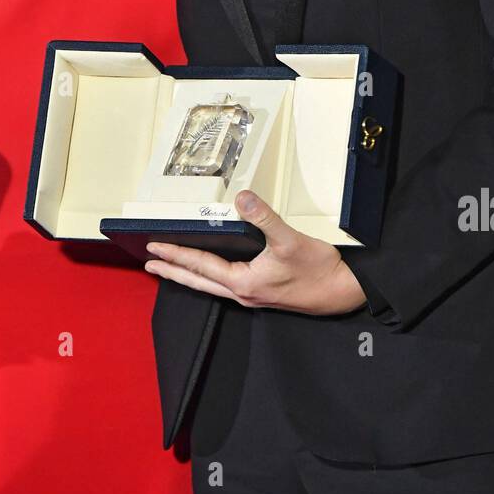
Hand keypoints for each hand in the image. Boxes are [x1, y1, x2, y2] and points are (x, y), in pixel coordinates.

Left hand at [145, 190, 367, 314]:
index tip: (153, 249)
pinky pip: (226, 286)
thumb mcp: (289, 240)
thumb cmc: (318, 270)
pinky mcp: (264, 293)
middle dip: (173, 271)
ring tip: (172, 269)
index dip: (176, 255)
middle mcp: (243, 292)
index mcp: (243, 282)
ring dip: (189, 276)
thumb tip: (241, 199)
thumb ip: (264, 218)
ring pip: (211, 286)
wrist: (343, 292)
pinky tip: (212, 272)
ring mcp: (253, 295)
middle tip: (151, 265)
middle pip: (198, 281)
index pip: (200, 265)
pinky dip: (209, 278)